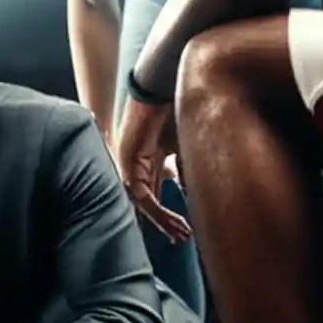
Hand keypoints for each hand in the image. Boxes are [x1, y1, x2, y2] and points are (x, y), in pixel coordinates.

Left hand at [115, 99, 191, 243]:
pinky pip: (140, 193)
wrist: (166, 83)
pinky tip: (173, 218)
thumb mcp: (185, 144)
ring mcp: (129, 162)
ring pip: (143, 202)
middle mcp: (136, 162)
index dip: (169, 211)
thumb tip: (195, 192)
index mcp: (149, 156)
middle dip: (165, 222)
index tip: (185, 228)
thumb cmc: (178, 105)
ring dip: (162, 220)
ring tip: (180, 234)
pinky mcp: (128, 161)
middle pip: (148, 201)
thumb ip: (186, 167)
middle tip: (180, 239)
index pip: (156, 191)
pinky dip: (155, 208)